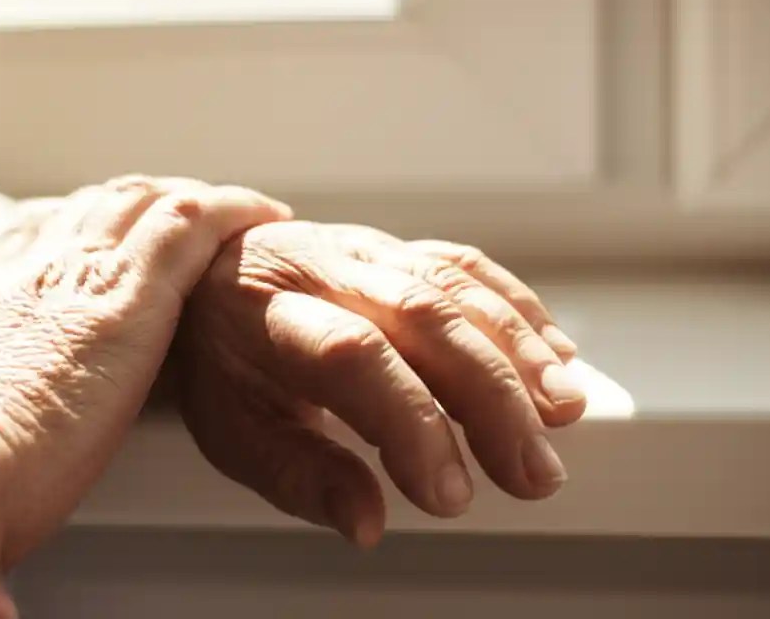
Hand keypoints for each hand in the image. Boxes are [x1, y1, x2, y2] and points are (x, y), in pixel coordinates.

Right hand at [0, 177, 289, 603]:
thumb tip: (8, 431)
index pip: (47, 225)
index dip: (92, 219)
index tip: (120, 229)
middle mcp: (39, 264)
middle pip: (104, 200)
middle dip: (151, 198)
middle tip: (193, 211)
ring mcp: (86, 270)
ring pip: (152, 199)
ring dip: (198, 200)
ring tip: (237, 213)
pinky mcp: (132, 291)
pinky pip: (196, 222)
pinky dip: (235, 211)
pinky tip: (268, 216)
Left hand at [174, 221, 582, 546]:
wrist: (206, 274)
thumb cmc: (224, 360)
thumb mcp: (232, 427)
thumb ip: (299, 475)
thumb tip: (367, 524)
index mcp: (271, 314)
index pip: (354, 357)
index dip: (412, 424)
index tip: (450, 495)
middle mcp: (325, 268)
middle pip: (423, 318)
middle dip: (491, 398)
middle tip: (533, 472)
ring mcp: (369, 250)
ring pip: (455, 289)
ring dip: (520, 353)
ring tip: (563, 415)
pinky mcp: (401, 246)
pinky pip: (468, 267)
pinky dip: (518, 311)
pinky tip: (555, 358)